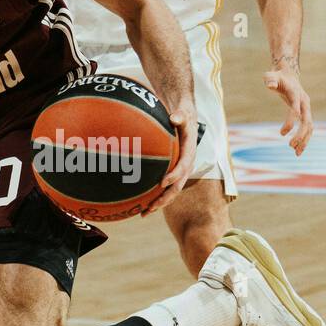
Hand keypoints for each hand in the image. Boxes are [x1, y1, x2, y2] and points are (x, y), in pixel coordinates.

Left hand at [142, 96, 196, 215]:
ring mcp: (177, 170)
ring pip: (169, 190)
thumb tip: (174, 117)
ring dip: (157, 202)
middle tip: (150, 207)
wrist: (185, 116)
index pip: (184, 167)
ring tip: (142, 213)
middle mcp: (185, 165)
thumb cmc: (182, 114)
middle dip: (164, 198)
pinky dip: (151, 194)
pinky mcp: (170, 171)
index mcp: (189, 153)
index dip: (174, 175)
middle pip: (177, 186)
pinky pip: (161, 185)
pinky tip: (136, 202)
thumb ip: (180, 116)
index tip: (162, 182)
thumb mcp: (183, 112)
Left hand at [265, 68, 312, 155]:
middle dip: (301, 135)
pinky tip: (298, 149)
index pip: (295, 110)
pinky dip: (305, 138)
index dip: (290, 121)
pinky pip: (308, 127)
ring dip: (305, 140)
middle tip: (290, 146)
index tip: (281, 133)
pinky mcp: (305, 113)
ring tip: (296, 153)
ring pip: (310, 127)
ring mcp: (306, 108)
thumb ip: (270, 79)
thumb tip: (269, 85)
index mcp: (296, 94)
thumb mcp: (270, 76)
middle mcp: (304, 103)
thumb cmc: (276, 76)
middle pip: (307, 121)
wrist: (288, 75)